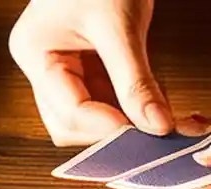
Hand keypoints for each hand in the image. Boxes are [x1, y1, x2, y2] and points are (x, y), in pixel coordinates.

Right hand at [9, 0, 173, 145]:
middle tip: (163, 139)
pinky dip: (142, 112)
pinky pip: (116, 103)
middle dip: (119, 134)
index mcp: (36, 53)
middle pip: (78, 126)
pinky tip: (169, 113)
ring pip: (99, 120)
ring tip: (173, 127)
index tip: (149, 139)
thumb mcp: (119, 26)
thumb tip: (158, 127)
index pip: (69, 112)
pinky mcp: (95, 69)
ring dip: (135, 127)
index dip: (109, 130)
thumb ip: (137, 81)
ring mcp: (71, 69)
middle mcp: (48, 66)